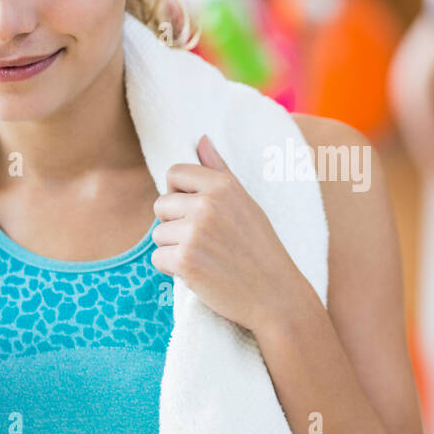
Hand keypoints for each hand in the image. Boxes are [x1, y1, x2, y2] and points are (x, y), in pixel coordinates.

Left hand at [152, 134, 307, 331]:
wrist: (276, 296)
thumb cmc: (260, 248)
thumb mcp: (245, 203)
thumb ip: (219, 170)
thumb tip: (200, 138)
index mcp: (222, 186)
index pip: (174, 173)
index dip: (179, 195)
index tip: (198, 214)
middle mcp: (207, 204)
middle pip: (160, 206)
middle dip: (175, 225)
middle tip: (205, 243)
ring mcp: (195, 233)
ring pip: (158, 235)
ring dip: (174, 250)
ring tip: (206, 259)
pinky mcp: (185, 261)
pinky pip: (157, 259)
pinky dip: (173, 270)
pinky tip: (199, 274)